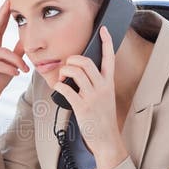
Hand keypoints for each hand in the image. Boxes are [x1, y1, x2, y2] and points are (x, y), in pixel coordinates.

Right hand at [0, 0, 28, 106]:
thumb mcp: (11, 62)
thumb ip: (17, 49)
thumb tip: (27, 37)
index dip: (3, 12)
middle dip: (3, 14)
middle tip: (10, 2)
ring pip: (2, 52)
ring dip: (16, 61)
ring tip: (24, 69)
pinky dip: (10, 68)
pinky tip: (17, 73)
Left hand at [53, 26, 127, 168]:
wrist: (107, 139)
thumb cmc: (103, 118)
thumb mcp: (105, 97)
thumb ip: (96, 84)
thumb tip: (79, 73)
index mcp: (108, 83)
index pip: (110, 58)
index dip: (107, 42)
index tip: (103, 29)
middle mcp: (102, 87)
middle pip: (86, 62)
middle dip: (73, 59)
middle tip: (68, 65)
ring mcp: (93, 97)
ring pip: (76, 72)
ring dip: (64, 71)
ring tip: (62, 77)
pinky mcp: (82, 107)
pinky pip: (67, 89)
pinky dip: (59, 86)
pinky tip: (58, 88)